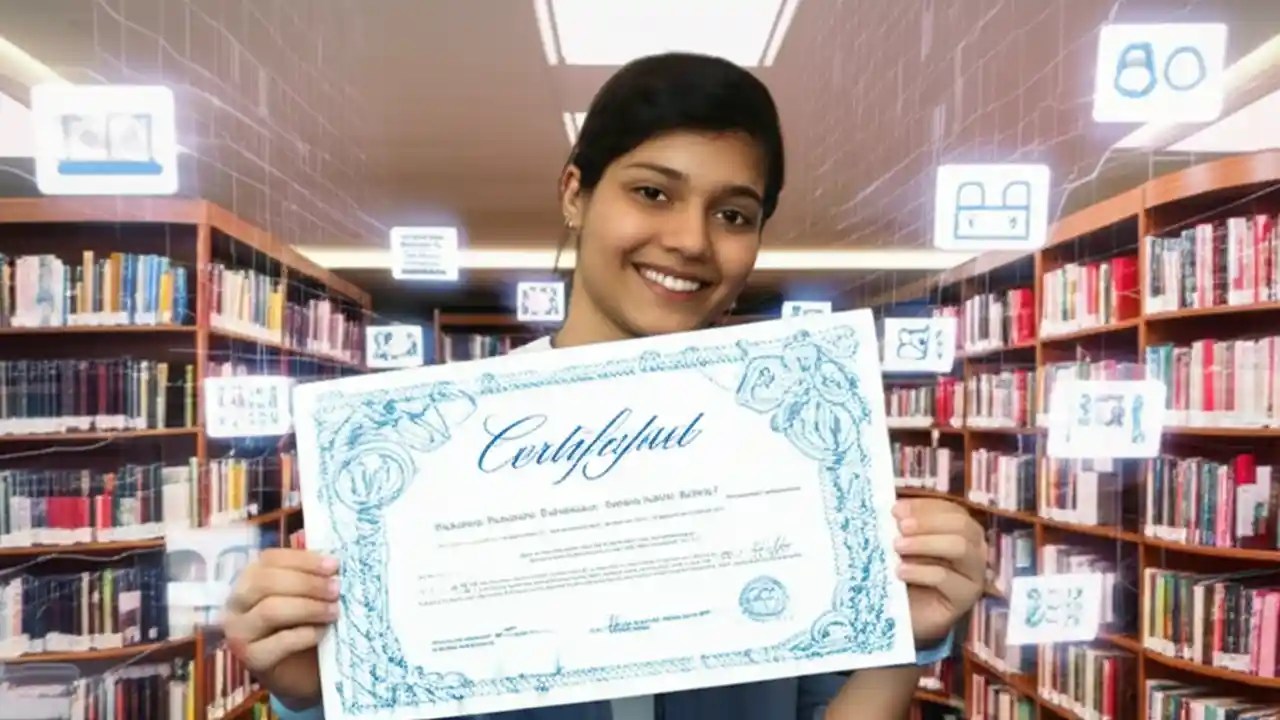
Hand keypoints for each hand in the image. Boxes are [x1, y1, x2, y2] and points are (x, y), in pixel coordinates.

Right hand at [223, 548, 339, 708]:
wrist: (301, 670)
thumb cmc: (303, 624)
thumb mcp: (307, 595)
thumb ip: (312, 577)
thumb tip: (333, 563)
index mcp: (249, 579)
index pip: (270, 559)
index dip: (303, 560)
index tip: (334, 564)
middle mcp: (236, 603)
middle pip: (265, 582)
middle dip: (306, 583)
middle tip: (337, 588)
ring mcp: (239, 632)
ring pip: (270, 610)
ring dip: (308, 608)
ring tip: (334, 610)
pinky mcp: (251, 659)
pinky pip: (279, 642)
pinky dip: (305, 634)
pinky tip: (322, 632)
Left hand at [892, 498, 985, 646]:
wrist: (906, 612)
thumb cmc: (907, 571)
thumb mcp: (904, 544)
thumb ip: (904, 526)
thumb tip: (896, 509)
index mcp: (962, 529)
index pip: (950, 509)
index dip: (923, 507)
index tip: (895, 510)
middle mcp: (974, 548)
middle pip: (961, 525)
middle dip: (928, 522)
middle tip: (899, 527)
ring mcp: (974, 573)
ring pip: (960, 547)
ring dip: (925, 543)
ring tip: (897, 547)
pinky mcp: (966, 597)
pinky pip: (946, 578)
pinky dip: (920, 571)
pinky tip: (900, 571)